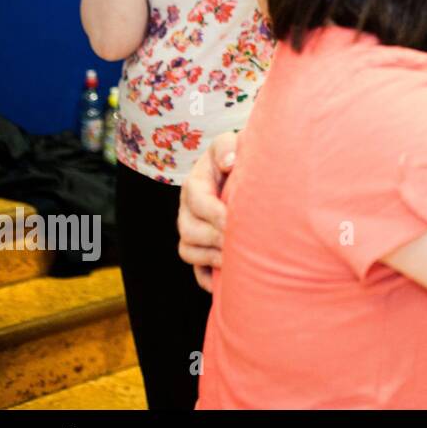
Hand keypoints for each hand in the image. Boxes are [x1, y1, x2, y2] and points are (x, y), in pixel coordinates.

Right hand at [177, 131, 236, 291]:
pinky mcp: (201, 248)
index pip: (198, 201)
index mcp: (195, 184)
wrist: (238, 171)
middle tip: (239, 242)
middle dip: (214, 237)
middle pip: (189, 230)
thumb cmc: (237, 155)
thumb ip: (227, 147)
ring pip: (188, 250)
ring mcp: (191, 230)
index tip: (233, 219)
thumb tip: (229, 162)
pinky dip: (207, 278)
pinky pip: (196, 270)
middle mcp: (188, 210)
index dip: (214, 213)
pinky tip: (223, 284)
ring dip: (210, 257)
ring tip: (235, 258)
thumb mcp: (230, 143)